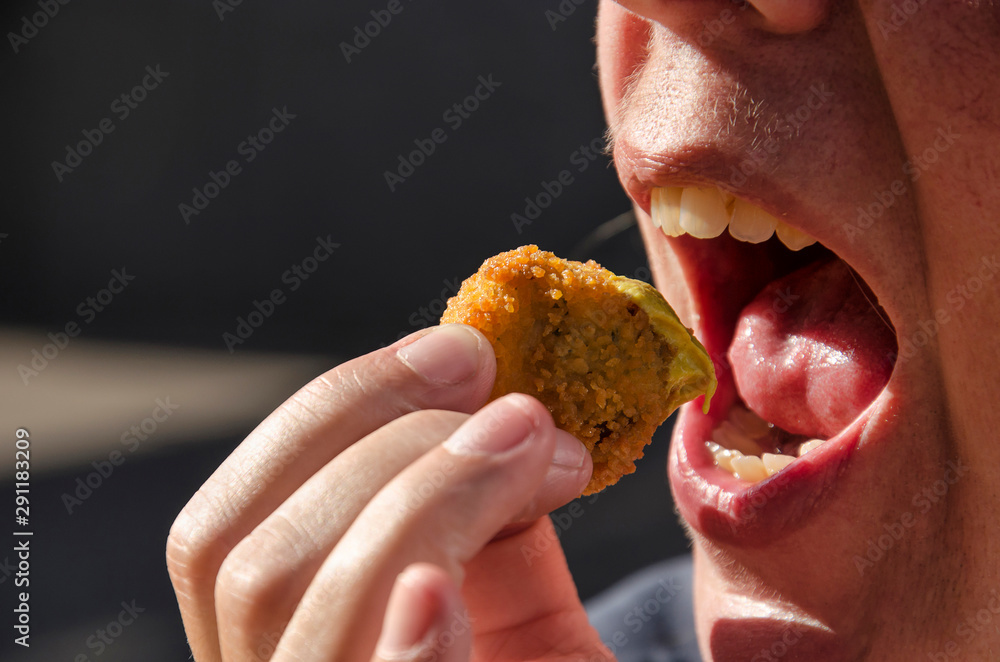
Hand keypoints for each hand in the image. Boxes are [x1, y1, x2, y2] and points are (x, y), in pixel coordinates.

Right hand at [167, 324, 615, 660]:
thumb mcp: (521, 614)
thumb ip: (481, 527)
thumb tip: (483, 399)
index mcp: (303, 658)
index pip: (228, 537)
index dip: (328, 418)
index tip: (457, 350)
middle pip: (246, 563)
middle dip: (382, 444)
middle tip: (516, 404)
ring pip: (283, 607)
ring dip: (417, 495)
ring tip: (542, 451)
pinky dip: (393, 649)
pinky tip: (436, 593)